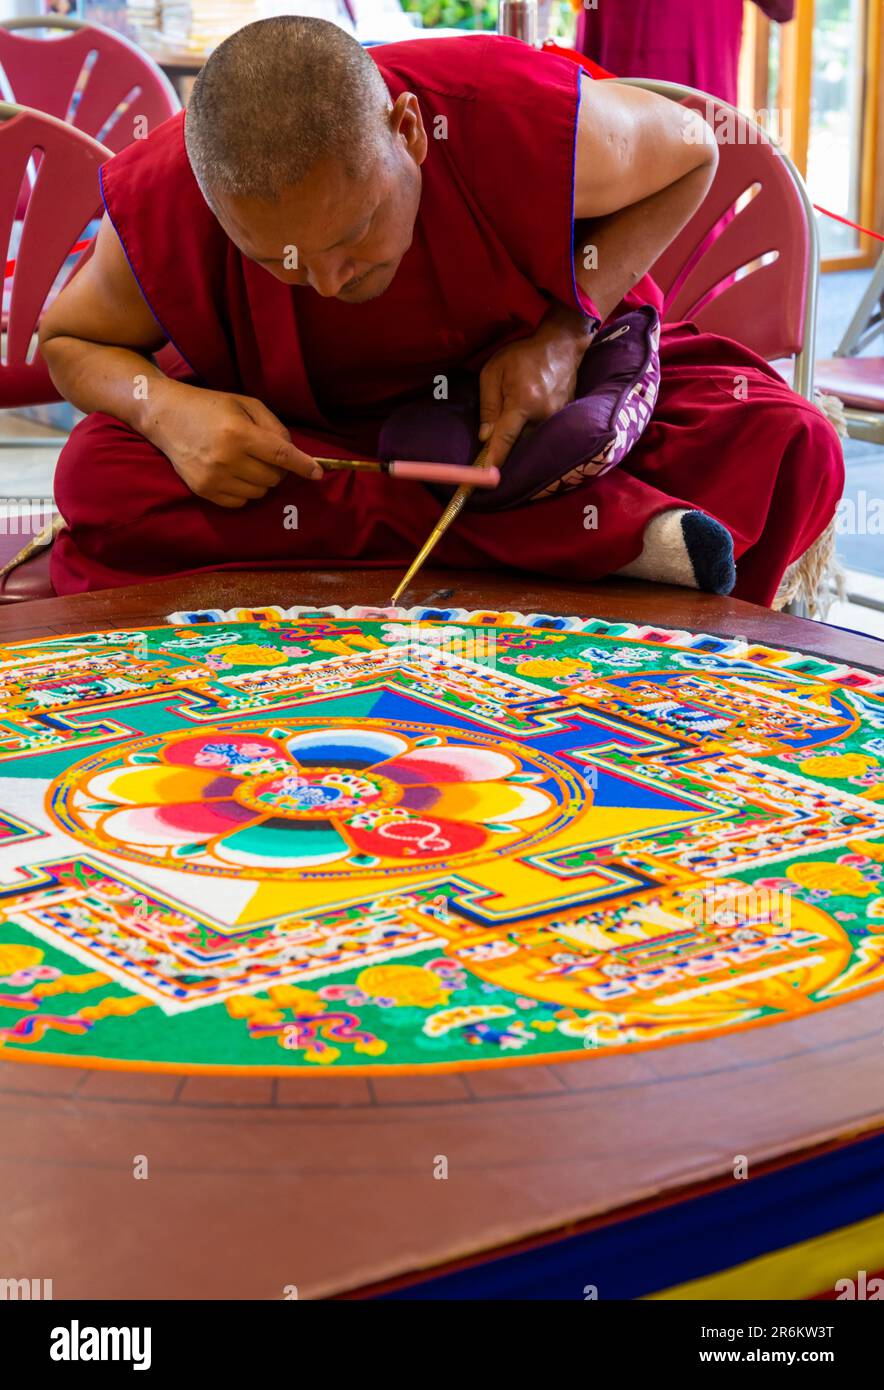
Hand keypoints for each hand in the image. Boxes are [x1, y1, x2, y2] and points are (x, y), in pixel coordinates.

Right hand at [144, 380, 320, 507]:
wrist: (166, 416)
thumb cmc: (211, 406)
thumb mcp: (246, 404)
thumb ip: (274, 427)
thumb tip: (294, 454)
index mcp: (238, 433)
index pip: (280, 455)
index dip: (302, 465)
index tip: (317, 473)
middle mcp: (226, 459)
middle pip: (273, 478)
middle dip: (278, 469)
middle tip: (266, 454)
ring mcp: (213, 478)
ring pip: (259, 493)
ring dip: (262, 481)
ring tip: (246, 461)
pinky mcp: (203, 491)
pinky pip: (241, 502)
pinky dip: (245, 491)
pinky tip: (234, 473)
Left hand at [478, 308, 596, 470]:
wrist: (560, 345)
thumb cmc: (522, 355)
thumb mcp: (493, 372)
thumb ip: (488, 405)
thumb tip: (485, 437)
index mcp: (523, 402)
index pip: (505, 438)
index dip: (494, 458)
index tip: (485, 476)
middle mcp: (543, 414)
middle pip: (519, 442)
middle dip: (506, 443)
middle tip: (493, 437)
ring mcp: (557, 417)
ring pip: (531, 438)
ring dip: (519, 435)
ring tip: (515, 417)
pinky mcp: (564, 417)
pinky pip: (543, 431)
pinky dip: (532, 429)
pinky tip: (528, 416)